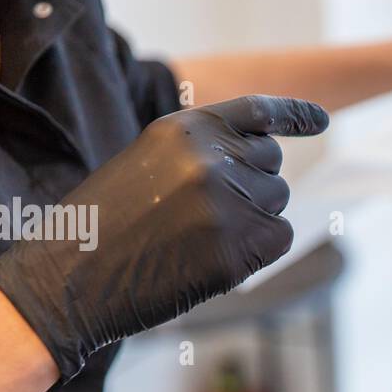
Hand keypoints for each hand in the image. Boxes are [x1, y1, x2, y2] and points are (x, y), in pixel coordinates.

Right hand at [0, 95, 328, 381]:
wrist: (68, 279)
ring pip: (276, 201)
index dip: (295, 115)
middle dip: (252, 186)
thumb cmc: (102, 228)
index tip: (323, 123)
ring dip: (253, 220)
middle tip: (206, 216)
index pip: (257, 112)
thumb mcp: (146, 165)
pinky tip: (218, 260)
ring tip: (199, 238)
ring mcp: (228, 203)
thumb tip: (260, 169)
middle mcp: (212, 157)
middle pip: (270, 163)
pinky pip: (280, 237)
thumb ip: (201, 157)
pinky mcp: (236, 249)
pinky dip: (260, 250)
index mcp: (184, 128)